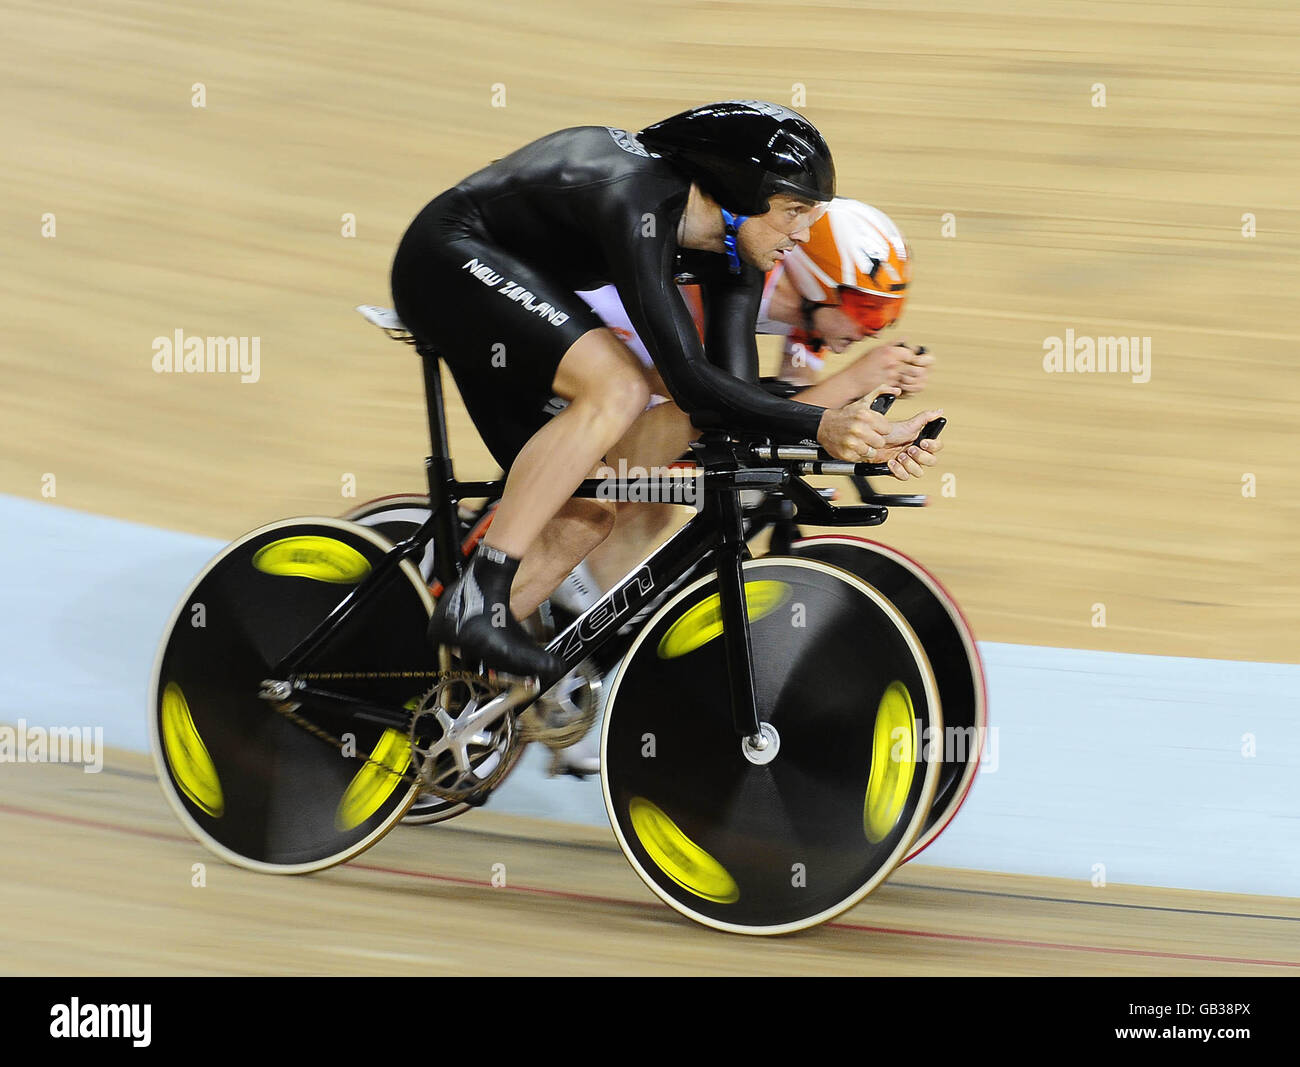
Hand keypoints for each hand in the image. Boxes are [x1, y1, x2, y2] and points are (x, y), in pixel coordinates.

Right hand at [816, 385, 943, 479]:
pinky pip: (861, 458)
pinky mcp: (846, 454)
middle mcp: (858, 429)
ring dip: (867, 448)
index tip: (874, 427)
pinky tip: (853, 446)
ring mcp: (852, 442)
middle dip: (875, 439)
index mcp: (865, 416)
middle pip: (881, 442)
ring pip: (872, 451)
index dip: (881, 429)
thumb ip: (881, 392)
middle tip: (867, 435)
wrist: (824, 425)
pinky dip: (858, 454)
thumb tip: (896, 390)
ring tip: (860, 441)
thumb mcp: (864, 401)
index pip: (887, 429)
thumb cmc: (846, 415)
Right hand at [857, 337, 933, 395]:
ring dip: (906, 378)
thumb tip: (905, 339)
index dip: (910, 356)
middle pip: (912, 367)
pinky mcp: (889, 388)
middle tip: (906, 369)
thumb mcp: (876, 350)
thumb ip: (893, 344)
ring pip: (908, 378)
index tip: (908, 358)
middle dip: (910, 368)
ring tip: (898, 377)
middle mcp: (892, 365)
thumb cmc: (861, 366)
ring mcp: (891, 377)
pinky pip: (902, 387)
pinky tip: (894, 383)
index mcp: (889, 353)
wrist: (852, 382)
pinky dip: (900, 386)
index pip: (911, 354)